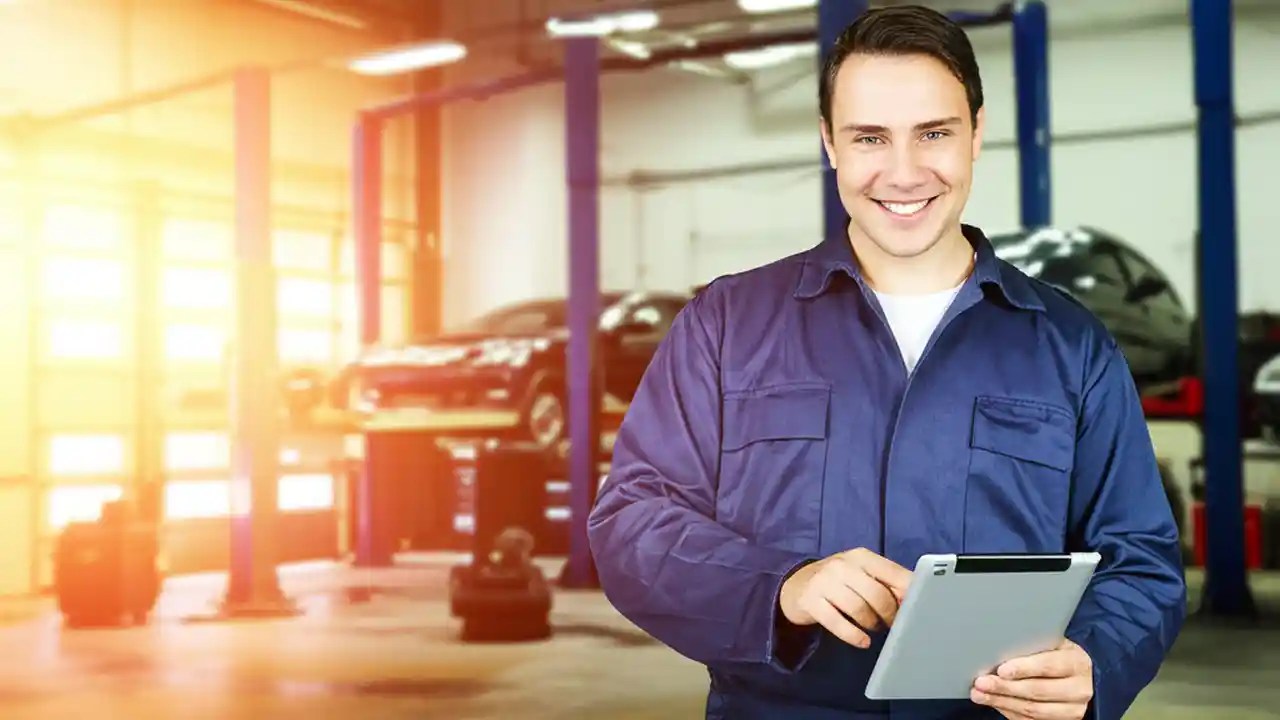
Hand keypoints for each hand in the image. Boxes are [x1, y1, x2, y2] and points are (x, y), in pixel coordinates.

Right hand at [778, 547, 912, 648]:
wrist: (795, 586)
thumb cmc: (838, 582)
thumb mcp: (862, 576)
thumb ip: (888, 584)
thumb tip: (915, 600)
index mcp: (861, 556)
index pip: (894, 573)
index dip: (909, 594)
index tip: (915, 609)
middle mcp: (842, 565)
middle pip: (877, 594)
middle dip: (889, 614)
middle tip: (890, 623)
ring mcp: (823, 582)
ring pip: (859, 609)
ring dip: (871, 625)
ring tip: (873, 628)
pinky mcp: (810, 601)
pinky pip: (837, 623)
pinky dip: (854, 636)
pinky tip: (863, 641)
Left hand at [971, 638, 1093, 719]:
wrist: (1079, 676)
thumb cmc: (1058, 655)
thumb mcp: (1052, 644)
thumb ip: (1033, 645)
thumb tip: (998, 648)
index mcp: (1077, 663)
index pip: (1048, 666)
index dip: (1023, 668)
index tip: (1001, 670)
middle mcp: (1079, 688)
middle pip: (1038, 691)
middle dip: (1005, 687)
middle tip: (981, 682)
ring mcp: (1072, 709)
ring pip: (1033, 710)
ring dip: (1002, 702)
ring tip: (980, 694)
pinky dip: (1009, 711)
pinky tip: (994, 702)